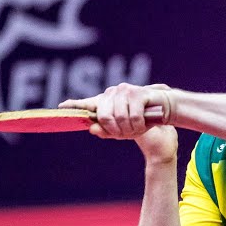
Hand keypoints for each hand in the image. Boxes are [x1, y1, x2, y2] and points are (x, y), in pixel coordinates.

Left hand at [60, 83, 178, 162]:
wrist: (165, 111)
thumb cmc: (142, 120)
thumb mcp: (123, 131)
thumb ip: (106, 131)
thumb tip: (91, 128)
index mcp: (106, 102)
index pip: (87, 103)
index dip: (74, 105)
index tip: (60, 106)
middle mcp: (112, 93)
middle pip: (104, 117)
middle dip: (116, 131)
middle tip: (127, 134)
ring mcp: (125, 91)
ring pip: (119, 118)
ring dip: (130, 130)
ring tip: (138, 129)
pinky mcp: (138, 93)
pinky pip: (133, 116)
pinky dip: (139, 125)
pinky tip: (144, 125)